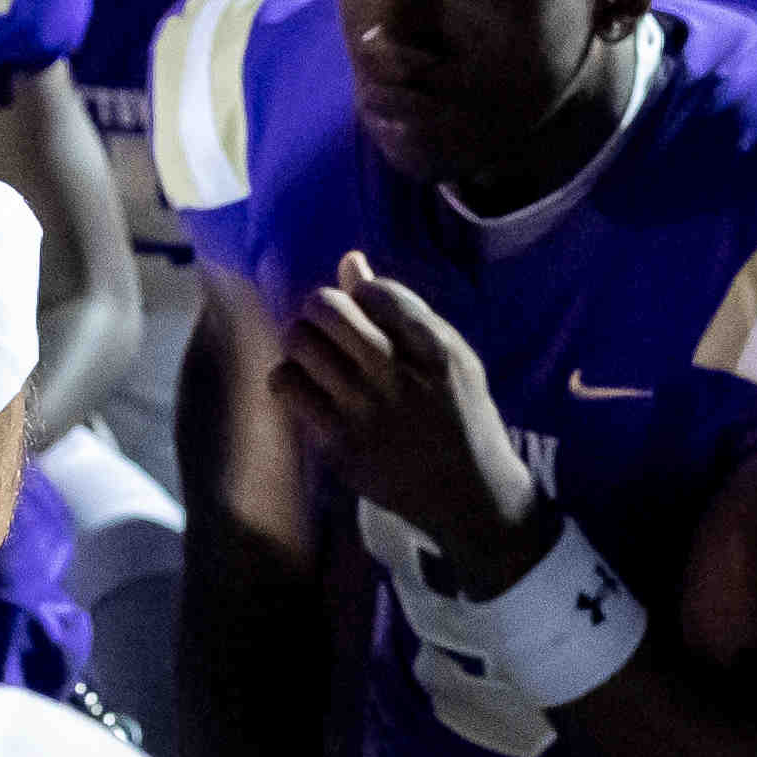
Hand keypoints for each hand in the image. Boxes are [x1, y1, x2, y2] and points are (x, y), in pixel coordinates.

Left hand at [271, 250, 539, 569]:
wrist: (469, 495)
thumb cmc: (458, 414)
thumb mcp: (450, 356)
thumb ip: (403, 309)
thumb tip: (350, 261)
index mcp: (436, 350)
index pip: (375, 291)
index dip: (363, 294)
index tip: (369, 316)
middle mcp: (399, 378)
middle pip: (327, 308)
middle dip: (320, 307)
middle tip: (329, 326)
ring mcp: (366, 413)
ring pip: (300, 343)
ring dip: (301, 339)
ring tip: (316, 355)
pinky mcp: (339, 446)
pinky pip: (287, 387)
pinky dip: (289, 377)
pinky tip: (307, 387)